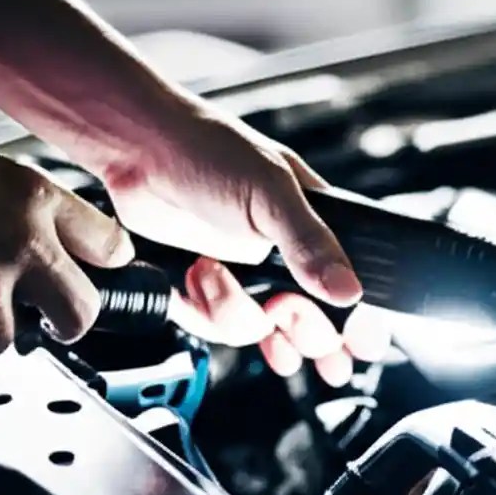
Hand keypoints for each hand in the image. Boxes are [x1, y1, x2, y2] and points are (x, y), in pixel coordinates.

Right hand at [0, 107, 132, 355]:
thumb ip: (29, 209)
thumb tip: (69, 243)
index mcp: (33, 201)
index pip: (109, 246)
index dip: (107, 266)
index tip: (107, 276)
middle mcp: (19, 250)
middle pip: (80, 314)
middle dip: (67, 322)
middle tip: (53, 321)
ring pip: (5, 337)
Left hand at [84, 102, 389, 385]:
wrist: (136, 151)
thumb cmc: (207, 149)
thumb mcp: (270, 192)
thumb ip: (311, 243)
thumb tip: (349, 290)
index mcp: (315, 228)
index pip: (353, 287)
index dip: (359, 322)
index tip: (358, 345)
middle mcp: (285, 258)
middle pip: (314, 325)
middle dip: (300, 328)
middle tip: (284, 310)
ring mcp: (247, 276)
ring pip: (260, 331)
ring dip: (235, 311)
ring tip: (214, 273)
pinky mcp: (208, 289)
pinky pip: (218, 327)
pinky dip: (202, 310)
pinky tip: (195, 275)